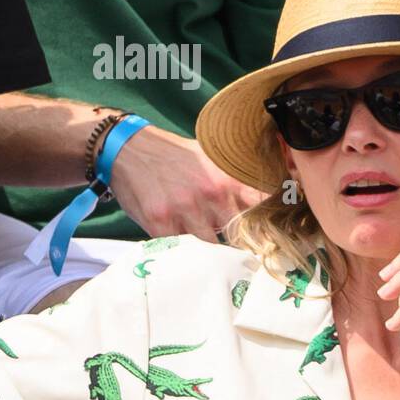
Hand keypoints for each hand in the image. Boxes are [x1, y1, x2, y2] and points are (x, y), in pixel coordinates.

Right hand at [109, 126, 265, 240]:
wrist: (128, 149)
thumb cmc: (174, 157)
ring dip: (210, 249)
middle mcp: (210, 196)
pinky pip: (181, 248)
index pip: (259, 208)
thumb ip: (235, 184)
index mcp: (226, 180)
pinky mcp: (160, 223)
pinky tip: (182, 242)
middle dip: (239, 243)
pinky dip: (183, 249)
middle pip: (238, 234)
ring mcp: (184, 211)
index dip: (267, 224)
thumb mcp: (210, 161)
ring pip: (210, 245)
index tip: (271, 236)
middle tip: (240, 250)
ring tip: (207, 245)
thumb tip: (265, 202)